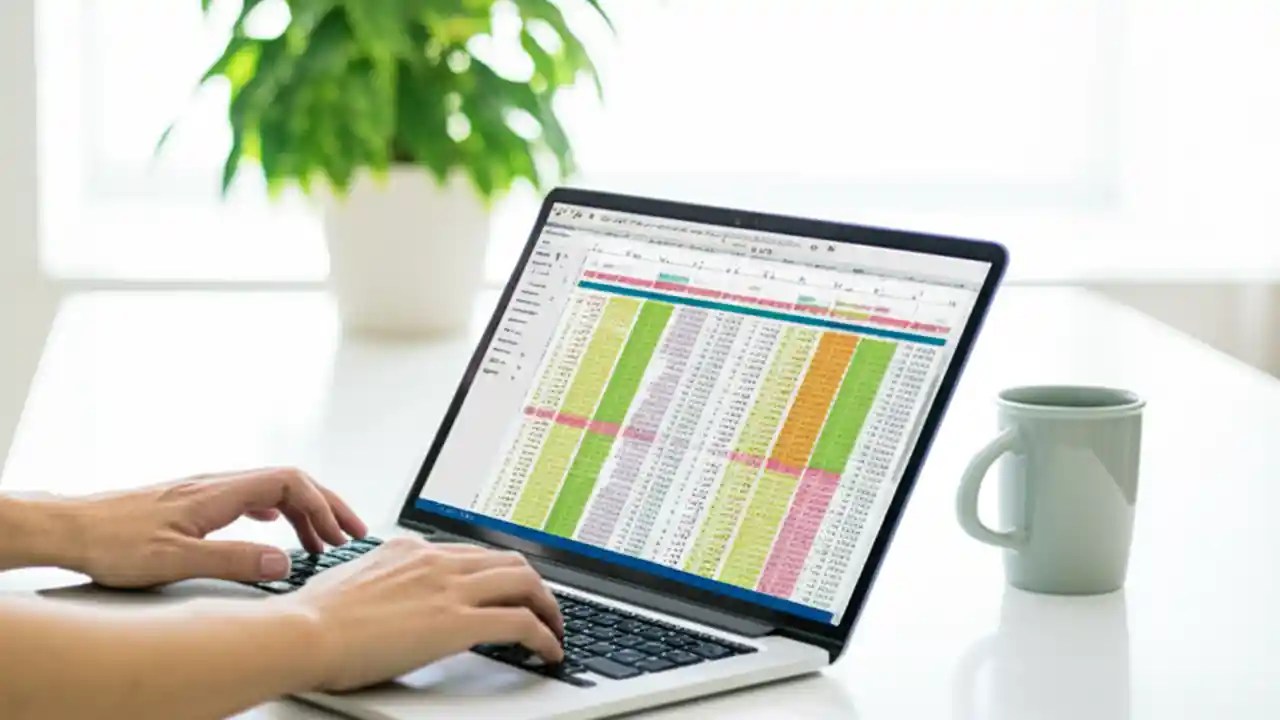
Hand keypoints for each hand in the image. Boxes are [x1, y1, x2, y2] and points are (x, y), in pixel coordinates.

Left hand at [58, 467, 366, 587]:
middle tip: (351, 533)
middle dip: (325, 506)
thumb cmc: (114, 542)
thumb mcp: (177, 561)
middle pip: (289, 481)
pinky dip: (277, 511)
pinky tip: (275, 525)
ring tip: (320, 540)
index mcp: (219, 493)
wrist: (71, 529)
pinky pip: (251, 496)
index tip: (342, 532)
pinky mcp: (195, 501)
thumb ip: (234, 560)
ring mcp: (206, 490)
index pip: (290, 482)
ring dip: (302, 511)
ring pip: (271, 489)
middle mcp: (217, 483)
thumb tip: (284, 562)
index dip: (323, 505)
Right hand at [283, 537, 564, 691]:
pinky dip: (544, 636)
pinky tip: (549, 652)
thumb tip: (386, 596)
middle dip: (533, 585)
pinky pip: (521, 623)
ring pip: (525, 583)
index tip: (507, 587)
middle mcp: (436, 561)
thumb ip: (382, 581)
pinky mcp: (457, 622)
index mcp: (411, 549)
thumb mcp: (354, 582)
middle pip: (508, 561)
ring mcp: (450, 588)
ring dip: (548, 608)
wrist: (304, 632)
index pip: (472, 553)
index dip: (498, 572)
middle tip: (542, 608)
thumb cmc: (314, 619)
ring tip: (554, 630)